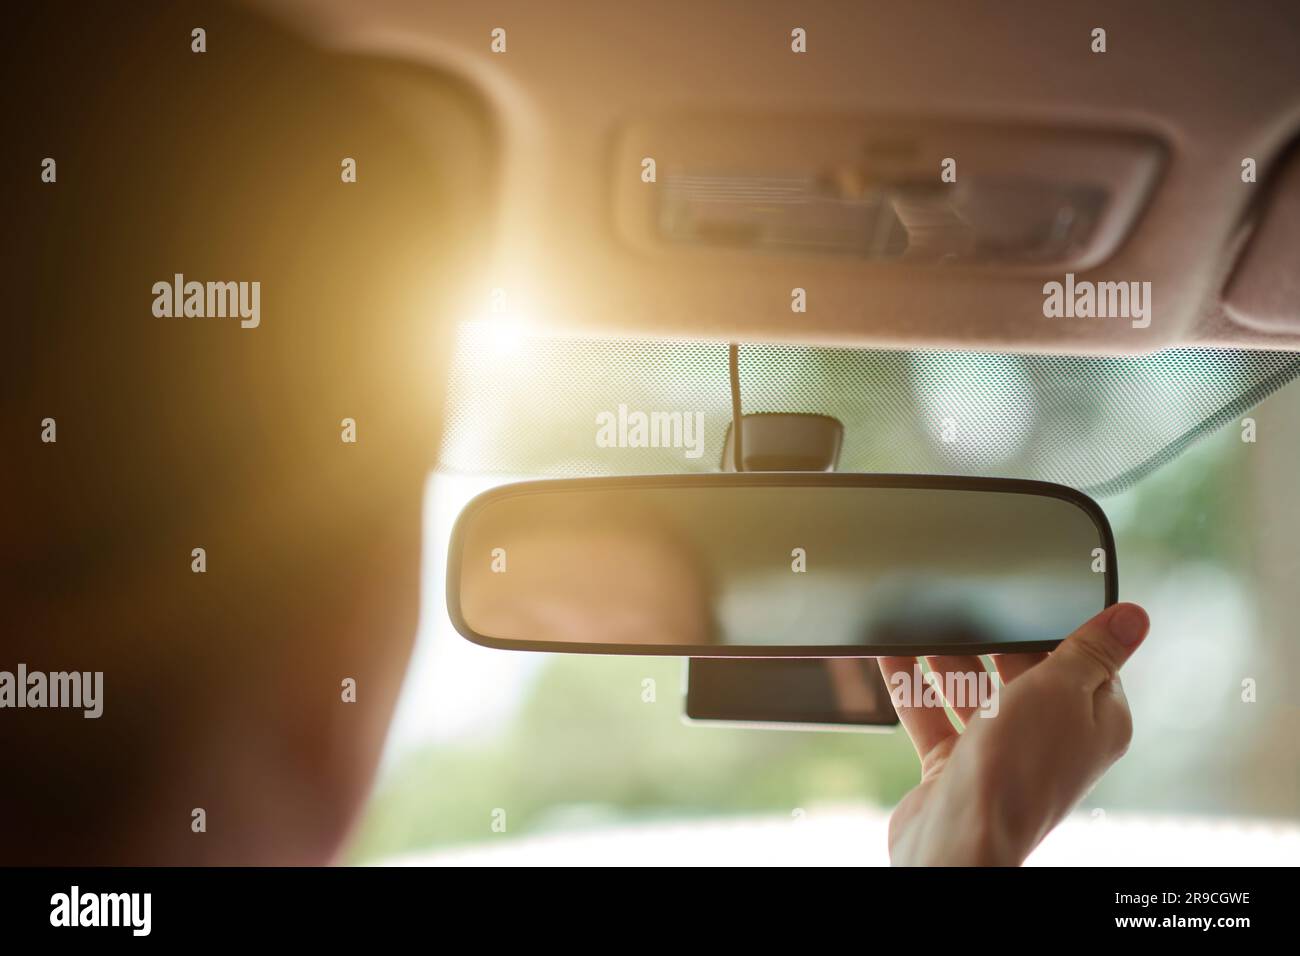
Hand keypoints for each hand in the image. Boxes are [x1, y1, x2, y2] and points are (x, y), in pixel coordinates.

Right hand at [878, 602, 1149, 865]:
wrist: (959, 836)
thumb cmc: (1020, 768)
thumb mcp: (1062, 689)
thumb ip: (1092, 650)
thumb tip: (1134, 616)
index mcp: (1095, 722)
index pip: (1086, 659)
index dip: (1058, 626)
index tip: (1030, 591)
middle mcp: (1052, 738)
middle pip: (1024, 671)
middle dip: (994, 639)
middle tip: (967, 601)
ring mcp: (1002, 753)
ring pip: (975, 691)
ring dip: (948, 659)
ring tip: (920, 621)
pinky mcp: (957, 765)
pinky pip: (934, 714)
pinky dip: (914, 685)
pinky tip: (892, 654)